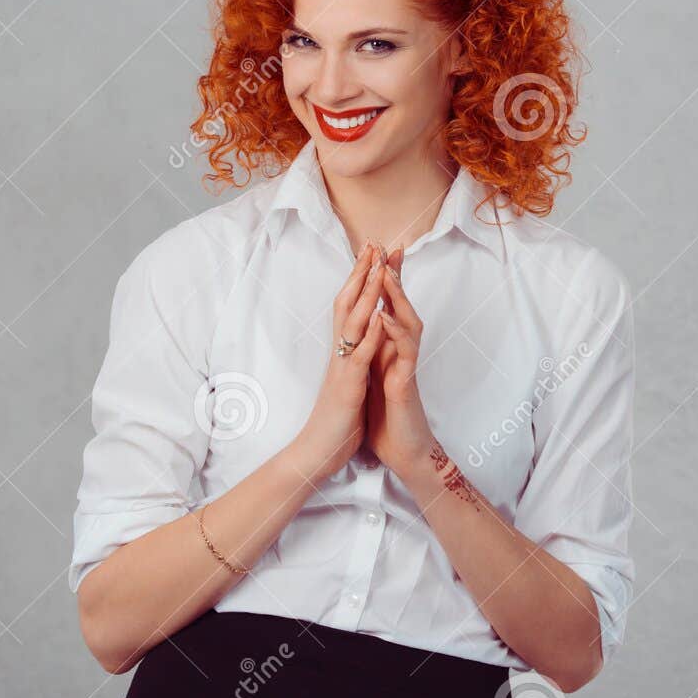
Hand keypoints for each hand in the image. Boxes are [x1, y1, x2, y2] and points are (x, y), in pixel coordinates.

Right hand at [286, 241, 388, 482]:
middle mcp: (339, 354)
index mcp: (342, 353)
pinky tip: (380, 315)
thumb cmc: (336, 423)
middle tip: (372, 243)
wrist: (318, 454)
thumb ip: (354, 361)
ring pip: (352, 323)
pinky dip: (370, 335)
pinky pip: (359, 356)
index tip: (371, 254)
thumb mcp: (349, 384)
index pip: (350, 308)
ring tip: (378, 266)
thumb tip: (361, 344)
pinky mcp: (347, 387)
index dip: (360, 281)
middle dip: (361, 273)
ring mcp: (341, 368)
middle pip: (347, 304)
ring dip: (366, 293)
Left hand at [366, 250, 437, 476]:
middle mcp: (399, 354)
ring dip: (397, 298)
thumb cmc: (388, 421)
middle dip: (395, 277)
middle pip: (401, 307)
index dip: (383, 281)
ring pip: (408, 323)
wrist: (403, 455)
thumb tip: (362, 341)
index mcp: (387, 351)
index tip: (376, 253)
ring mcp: (405, 367)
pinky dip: (395, 333)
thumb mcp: (373, 381)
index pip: (387, 308)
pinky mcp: (406, 384)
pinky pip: (404, 354)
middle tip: (389, 247)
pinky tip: (385, 316)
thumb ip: (372, 358)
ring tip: (388, 272)